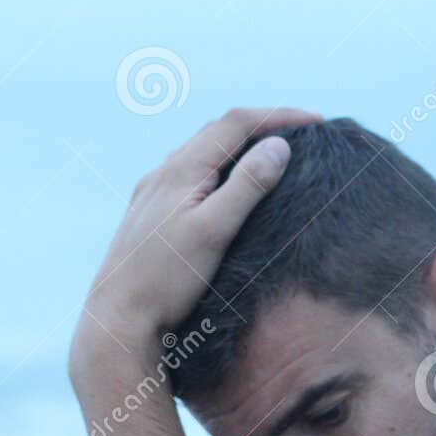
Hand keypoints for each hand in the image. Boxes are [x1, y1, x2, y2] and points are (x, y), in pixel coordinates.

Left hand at [77, 107, 322, 357]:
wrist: (118, 319)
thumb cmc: (165, 281)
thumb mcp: (213, 231)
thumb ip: (247, 187)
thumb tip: (279, 146)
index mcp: (181, 170)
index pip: (236, 123)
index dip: (279, 115)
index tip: (317, 122)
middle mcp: (162, 174)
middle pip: (217, 132)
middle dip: (261, 126)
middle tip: (301, 134)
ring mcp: (152, 194)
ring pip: (200, 154)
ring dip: (237, 147)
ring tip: (269, 157)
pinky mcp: (148, 216)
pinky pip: (187, 176)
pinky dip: (217, 170)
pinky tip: (224, 190)